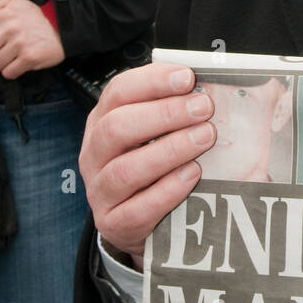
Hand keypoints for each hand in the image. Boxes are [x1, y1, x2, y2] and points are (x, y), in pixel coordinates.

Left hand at [0, 0, 64, 77]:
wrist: (65, 29)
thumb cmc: (39, 18)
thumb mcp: (18, 2)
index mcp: (3, 15)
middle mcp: (9, 28)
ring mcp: (19, 44)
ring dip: (1, 65)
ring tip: (10, 59)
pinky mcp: (29, 58)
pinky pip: (9, 73)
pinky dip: (12, 72)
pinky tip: (19, 65)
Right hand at [78, 62, 215, 268]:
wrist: (134, 222)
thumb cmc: (150, 168)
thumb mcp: (153, 133)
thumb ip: (172, 108)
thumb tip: (207, 87)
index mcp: (102, 121)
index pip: (118, 92)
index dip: (153, 81)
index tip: (187, 78)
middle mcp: (94, 154)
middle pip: (117, 127)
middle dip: (164, 114)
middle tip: (203, 108)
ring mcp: (99, 191)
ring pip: (125, 170)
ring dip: (169, 150)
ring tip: (204, 138)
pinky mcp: (112, 223)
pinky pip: (137, 209)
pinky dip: (167, 190)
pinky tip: (192, 175)